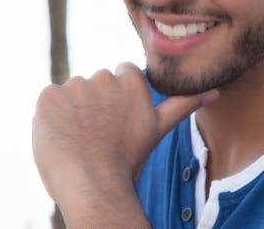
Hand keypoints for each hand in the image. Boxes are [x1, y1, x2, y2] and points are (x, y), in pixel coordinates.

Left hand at [32, 62, 218, 225]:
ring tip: (79, 142)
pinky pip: (47, 102)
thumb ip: (183, 104)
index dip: (114, 102)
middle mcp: (103, 76)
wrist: (95, 187)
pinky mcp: (48, 95)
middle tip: (97, 137)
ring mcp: (73, 85)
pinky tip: (61, 139)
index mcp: (129, 79)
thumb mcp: (157, 129)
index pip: (119, 76)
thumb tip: (216, 90)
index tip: (115, 123)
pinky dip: (50, 118)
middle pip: (93, 85)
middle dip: (92, 106)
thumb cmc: (128, 162)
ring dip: (70, 112)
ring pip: (70, 95)